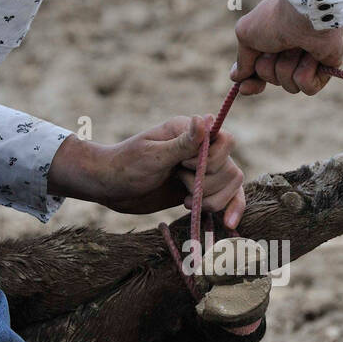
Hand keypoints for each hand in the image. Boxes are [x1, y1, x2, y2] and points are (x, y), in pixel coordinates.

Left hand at [48, 115, 245, 228]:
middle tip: (180, 185)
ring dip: (213, 200)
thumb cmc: (126, 165)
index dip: (211, 160)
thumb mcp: (154, 154)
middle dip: (207, 184)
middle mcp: (201, 149)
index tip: (181, 167)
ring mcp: (201, 170)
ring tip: (185, 203)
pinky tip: (230, 223)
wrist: (110, 187)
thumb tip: (206, 118)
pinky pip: (227, 198)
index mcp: (190, 131)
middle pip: (230, 168)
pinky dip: (232, 209)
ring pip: (231, 186)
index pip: (226, 141)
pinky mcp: (199, 189)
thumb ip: (183, 142)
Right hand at [231, 0, 342, 95]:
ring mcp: (309, 61)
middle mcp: (291, 52)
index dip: (252, 81)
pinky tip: (311, 56)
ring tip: (297, 47)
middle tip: (277, 47)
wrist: (306, 15)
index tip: (245, 88)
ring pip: (290, 86)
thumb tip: (236, 77)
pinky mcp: (325, 70)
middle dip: (270, 67)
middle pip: (273, 79)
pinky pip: (307, 88)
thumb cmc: (275, 21)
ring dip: (287, 67)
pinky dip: (305, 73)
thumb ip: (242, 59)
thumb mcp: (246, 35)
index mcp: (273, 42)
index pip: (260, 71)